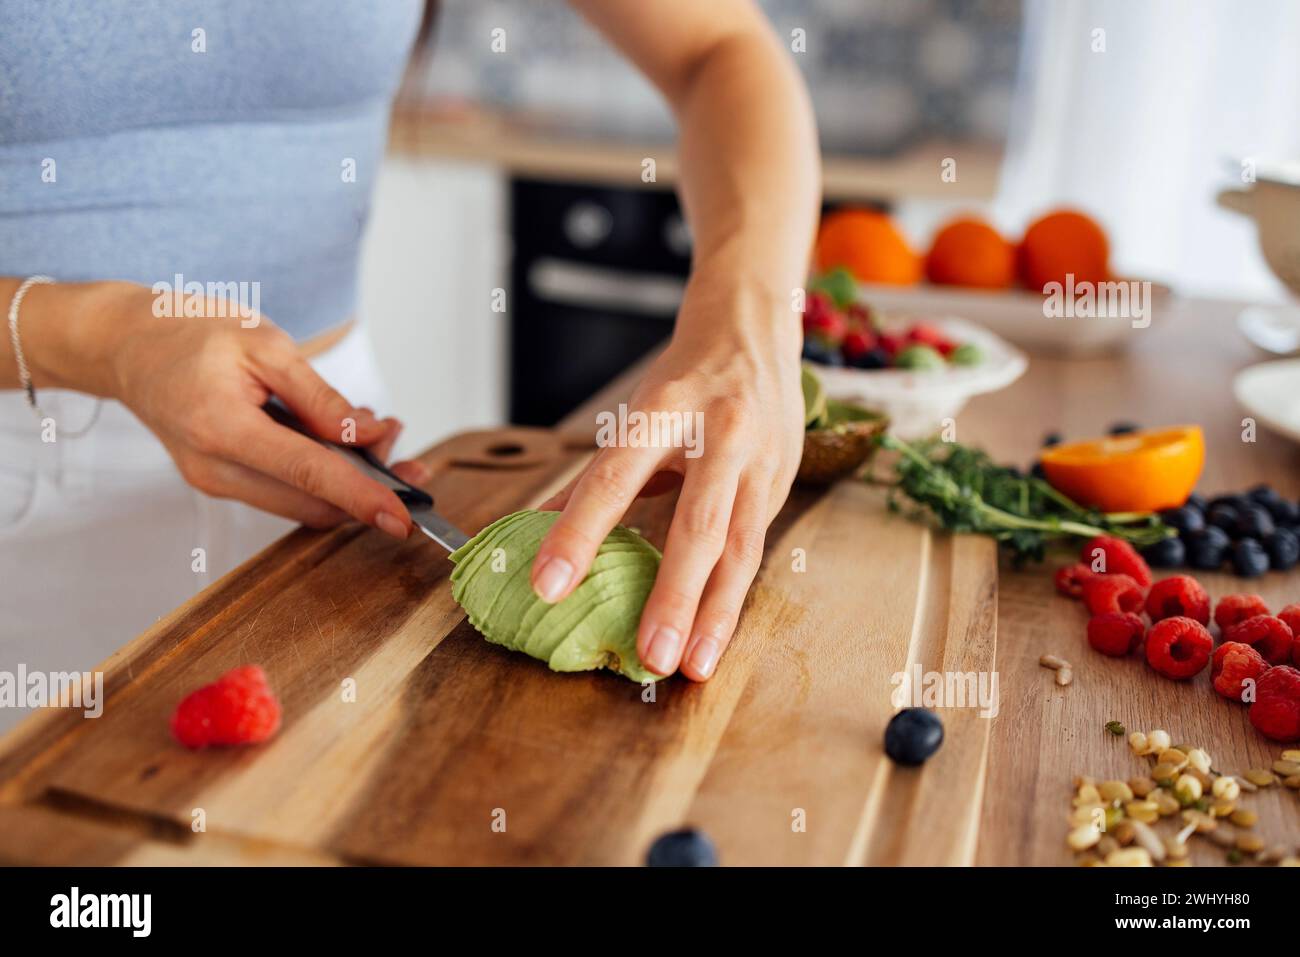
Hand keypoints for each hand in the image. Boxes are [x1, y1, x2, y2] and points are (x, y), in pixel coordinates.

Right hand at [94, 283, 425, 534]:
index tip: (403, 517)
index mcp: (221, 428)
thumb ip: (318, 395)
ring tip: (371, 430)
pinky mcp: (220, 482)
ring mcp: (214, 481)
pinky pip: (283, 491)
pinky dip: (319, 474)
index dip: (361, 497)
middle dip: (366, 483)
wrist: (127, 345)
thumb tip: (364, 434)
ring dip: (346, 479)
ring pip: (301, 504)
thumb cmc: (190, 332)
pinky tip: (336, 437)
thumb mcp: (264, 343)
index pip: (307, 474)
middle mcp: (214, 469)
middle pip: (310, 502)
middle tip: (396, 437)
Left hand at [530, 287, 802, 680]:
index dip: (578, 534)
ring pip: (739, 548)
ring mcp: (759, 460)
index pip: (613, 479)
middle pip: (694, 526)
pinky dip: (732, 596)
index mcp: (664, 408)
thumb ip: (599, 476)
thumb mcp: (635, 412)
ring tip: (692, 666)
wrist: (753, 330)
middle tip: (649, 657)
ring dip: (714, 615)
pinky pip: (755, 548)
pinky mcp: (781, 482)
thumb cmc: (684, 378)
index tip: (548, 586)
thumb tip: (542, 533)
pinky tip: (713, 636)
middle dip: (671, 598)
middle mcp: (720, 433)